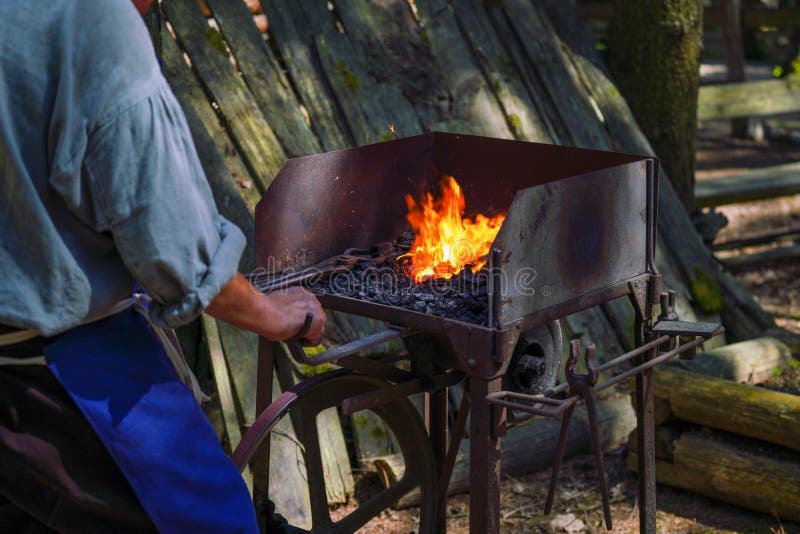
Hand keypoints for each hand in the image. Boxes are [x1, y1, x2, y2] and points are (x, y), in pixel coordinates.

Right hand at [205, 273, 325, 344]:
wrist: (264, 312)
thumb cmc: (264, 309)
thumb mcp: (275, 304)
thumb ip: (284, 308)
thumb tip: (281, 315)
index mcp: (300, 292)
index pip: (306, 309)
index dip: (298, 320)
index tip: (291, 324)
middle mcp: (310, 298)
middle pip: (314, 318)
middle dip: (305, 327)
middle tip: (291, 332)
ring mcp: (316, 309)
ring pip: (317, 328)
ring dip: (305, 334)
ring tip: (291, 336)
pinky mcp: (317, 321)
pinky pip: (316, 339)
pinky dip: (307, 342)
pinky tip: (296, 340)